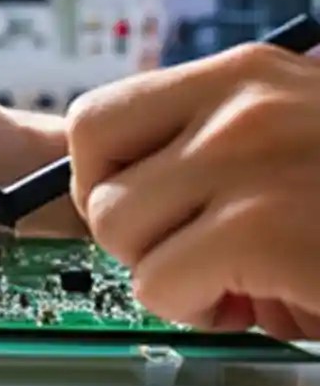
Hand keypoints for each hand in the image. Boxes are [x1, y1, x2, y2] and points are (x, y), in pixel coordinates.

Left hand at [67, 42, 319, 338]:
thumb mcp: (289, 136)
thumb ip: (208, 147)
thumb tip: (110, 191)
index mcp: (243, 75)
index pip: (96, 118)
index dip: (102, 180)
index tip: (143, 209)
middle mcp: (240, 105)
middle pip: (96, 183)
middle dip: (135, 235)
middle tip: (196, 251)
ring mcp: (248, 163)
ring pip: (120, 235)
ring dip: (168, 274)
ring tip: (239, 275)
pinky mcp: (262, 228)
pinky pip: (159, 285)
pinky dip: (198, 309)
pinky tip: (261, 298)